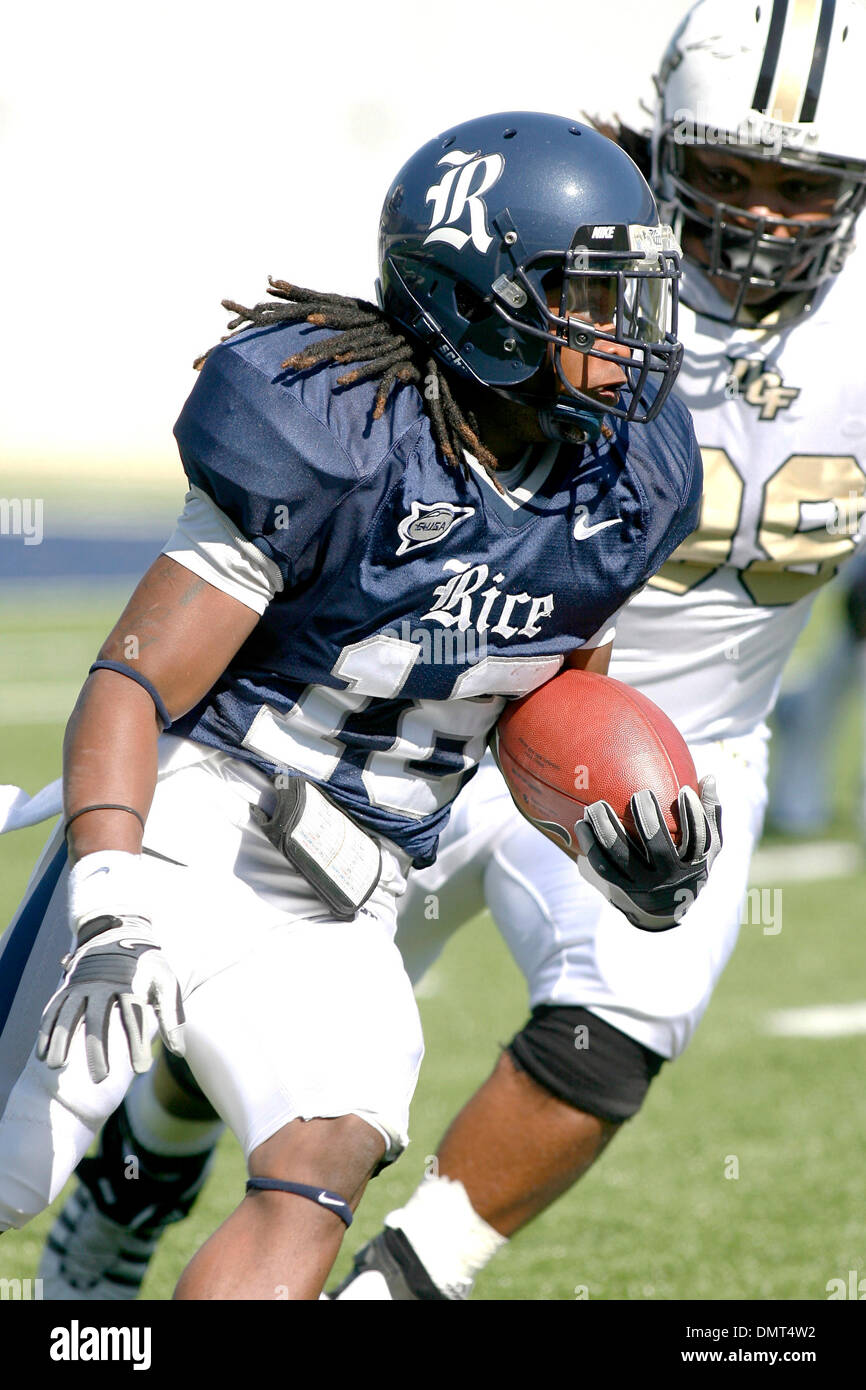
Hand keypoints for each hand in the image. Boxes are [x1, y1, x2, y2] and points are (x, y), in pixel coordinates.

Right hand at [37, 914, 184, 1083]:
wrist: (121, 932)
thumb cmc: (148, 966)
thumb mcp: (167, 983)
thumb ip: (173, 1017)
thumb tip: (178, 1052)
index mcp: (130, 983)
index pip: (135, 1017)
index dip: (138, 1043)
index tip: (141, 1069)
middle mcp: (103, 984)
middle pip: (98, 1019)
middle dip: (97, 1050)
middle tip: (99, 1079)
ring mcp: (82, 984)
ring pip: (68, 1014)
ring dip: (61, 1040)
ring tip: (57, 1067)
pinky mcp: (68, 987)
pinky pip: (53, 1009)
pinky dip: (46, 1031)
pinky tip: (43, 1055)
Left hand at [574, 776, 722, 930]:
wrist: (665, 909)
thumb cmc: (687, 863)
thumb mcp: (707, 848)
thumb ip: (710, 814)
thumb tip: (710, 777)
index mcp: (693, 863)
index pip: (698, 839)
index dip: (693, 815)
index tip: (685, 790)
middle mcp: (668, 876)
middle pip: (658, 847)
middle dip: (649, 819)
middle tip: (640, 793)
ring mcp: (642, 883)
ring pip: (622, 855)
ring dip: (607, 828)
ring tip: (596, 805)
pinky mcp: (620, 887)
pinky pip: (602, 865)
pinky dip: (590, 844)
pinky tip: (581, 824)